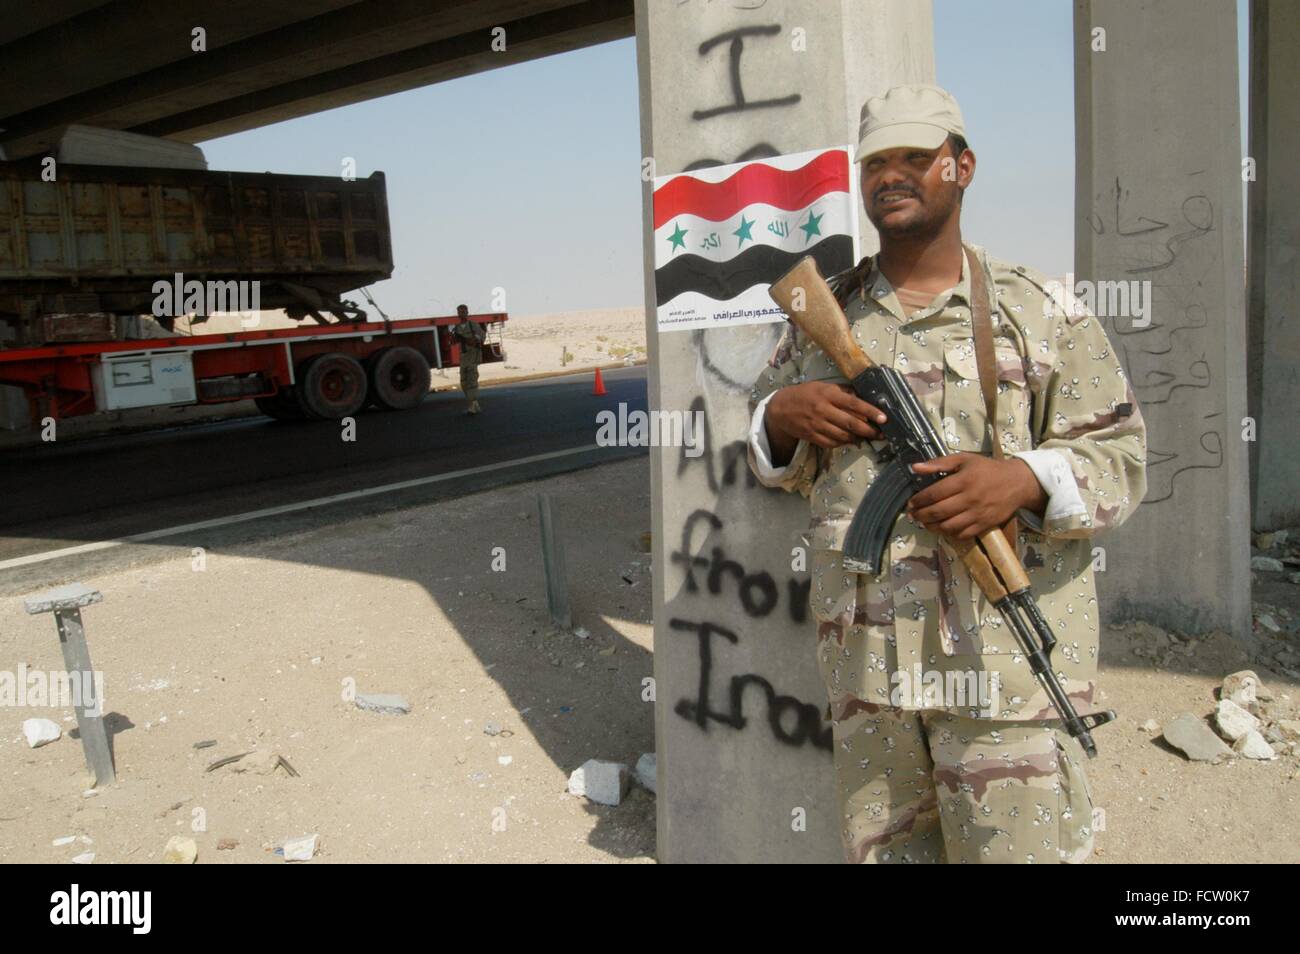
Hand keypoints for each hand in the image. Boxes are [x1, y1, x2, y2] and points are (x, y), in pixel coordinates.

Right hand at [765, 381, 886, 461]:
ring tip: (867, 438)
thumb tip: (862, 396)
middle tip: (881, 434)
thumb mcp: (823, 386)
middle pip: (850, 422)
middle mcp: (823, 410)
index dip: (870, 411)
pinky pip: (832, 443)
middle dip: (868, 430)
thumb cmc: (805, 394)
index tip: (883, 418)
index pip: (853, 403)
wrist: (780, 408)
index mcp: (828, 394)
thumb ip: (842, 391)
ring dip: (857, 438)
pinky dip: (843, 443)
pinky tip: (850, 440)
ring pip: (842, 435)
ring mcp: (816, 425)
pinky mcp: (811, 436)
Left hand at [906, 453, 1046, 538]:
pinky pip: (962, 534)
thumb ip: (939, 463)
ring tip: (924, 522)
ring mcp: (977, 514)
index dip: (919, 500)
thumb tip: (915, 467)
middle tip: (913, 515)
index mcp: (964, 480)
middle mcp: (970, 499)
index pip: (934, 493)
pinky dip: (948, 534)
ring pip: (948, 526)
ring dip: (931, 526)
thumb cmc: (987, 469)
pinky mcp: (984, 525)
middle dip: (921, 515)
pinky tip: (941, 528)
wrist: (1016, 483)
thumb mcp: (964, 459)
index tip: (910, 503)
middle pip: (938, 512)